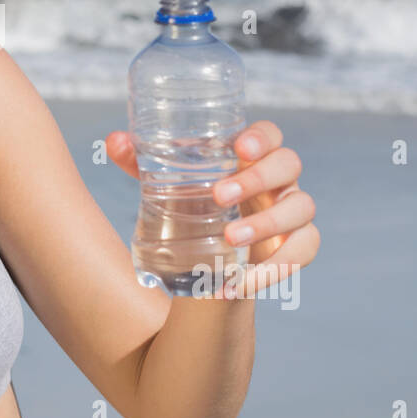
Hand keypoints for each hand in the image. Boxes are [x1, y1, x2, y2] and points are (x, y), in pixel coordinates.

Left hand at [106, 120, 319, 297]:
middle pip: (288, 165)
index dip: (262, 137)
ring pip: (301, 208)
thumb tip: (113, 141)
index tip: (240, 147)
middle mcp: (279, 180)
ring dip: (267, 223)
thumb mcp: (168, 184)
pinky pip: (303, 252)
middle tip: (219, 196)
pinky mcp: (298, 244)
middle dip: (256, 178)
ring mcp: (293, 211)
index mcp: (252, 157)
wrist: (215, 255)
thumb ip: (141, 161)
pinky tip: (240, 282)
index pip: (271, 134)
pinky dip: (274, 269)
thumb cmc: (195, 204)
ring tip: (229, 238)